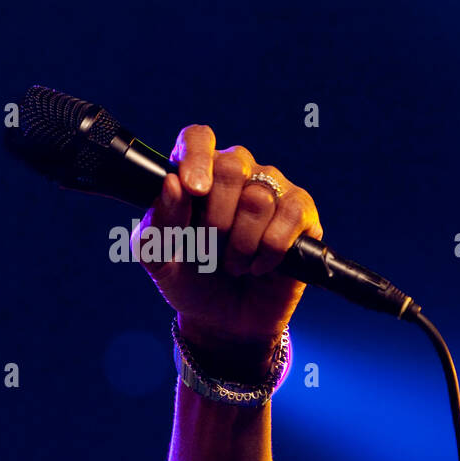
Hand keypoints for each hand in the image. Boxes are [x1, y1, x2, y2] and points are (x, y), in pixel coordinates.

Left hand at [135, 125, 322, 378]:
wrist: (225, 322)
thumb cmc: (190, 281)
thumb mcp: (159, 259)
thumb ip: (157, 223)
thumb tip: (172, 185)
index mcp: (198, 175)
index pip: (199, 138)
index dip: (196, 156)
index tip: (192, 189)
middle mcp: (238, 175)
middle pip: (232, 165)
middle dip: (216, 217)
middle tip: (209, 247)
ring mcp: (272, 191)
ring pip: (259, 197)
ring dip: (241, 243)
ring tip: (233, 264)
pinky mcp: (301, 214)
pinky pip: (290, 216)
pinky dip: (270, 250)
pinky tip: (260, 266)